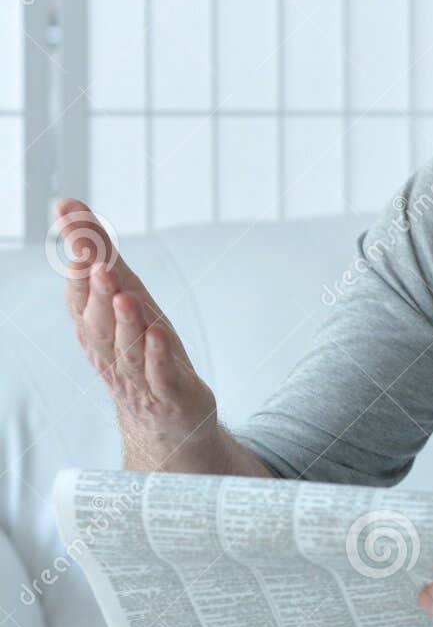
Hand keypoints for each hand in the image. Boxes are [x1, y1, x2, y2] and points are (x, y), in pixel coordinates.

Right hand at [55, 198, 218, 471]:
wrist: (164, 421)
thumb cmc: (141, 351)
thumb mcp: (124, 296)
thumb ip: (100, 254)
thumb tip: (69, 205)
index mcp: (96, 326)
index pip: (79, 288)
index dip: (76, 252)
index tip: (70, 217)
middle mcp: (110, 350)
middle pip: (97, 318)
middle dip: (94, 288)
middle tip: (94, 260)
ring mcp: (138, 375)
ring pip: (126, 347)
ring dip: (124, 320)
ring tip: (123, 294)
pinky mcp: (169, 393)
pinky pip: (160, 375)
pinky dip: (157, 356)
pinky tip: (158, 336)